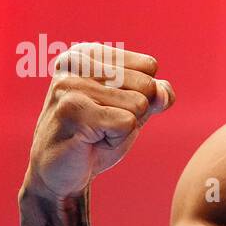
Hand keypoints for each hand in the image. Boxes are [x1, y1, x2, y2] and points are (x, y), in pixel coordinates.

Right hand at [22, 42, 173, 200]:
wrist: (61, 172)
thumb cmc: (97, 137)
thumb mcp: (134, 111)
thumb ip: (156, 95)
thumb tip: (164, 91)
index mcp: (90, 53)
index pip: (149, 65)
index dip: (141, 95)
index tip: (111, 108)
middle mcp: (77, 62)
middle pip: (146, 84)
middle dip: (134, 113)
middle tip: (103, 124)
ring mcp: (71, 84)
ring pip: (139, 104)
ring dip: (123, 128)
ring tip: (95, 132)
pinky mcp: (72, 109)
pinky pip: (127, 123)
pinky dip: (116, 140)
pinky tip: (90, 141)